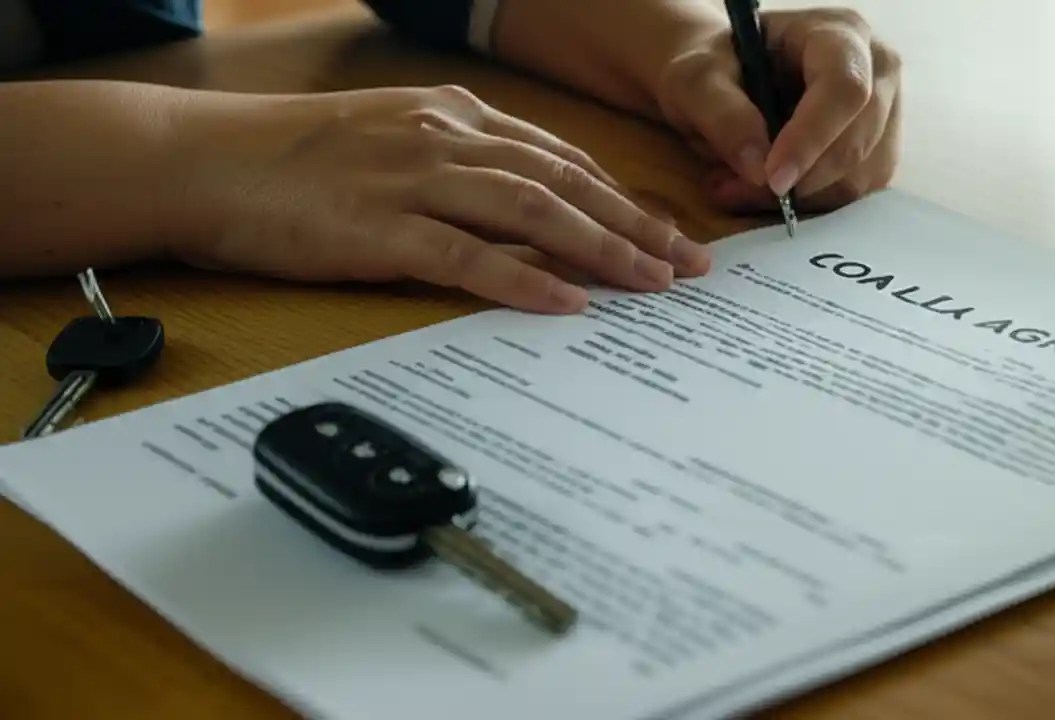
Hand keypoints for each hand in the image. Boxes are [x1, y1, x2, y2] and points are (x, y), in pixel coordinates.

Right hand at [167, 86, 710, 313]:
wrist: (204, 160)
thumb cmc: (294, 158)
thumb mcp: (392, 140)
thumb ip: (460, 165)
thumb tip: (523, 208)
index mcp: (453, 117)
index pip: (560, 159)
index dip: (622, 198)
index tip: (667, 233)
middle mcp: (445, 139)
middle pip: (565, 182)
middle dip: (636, 225)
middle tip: (690, 266)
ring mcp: (412, 181)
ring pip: (532, 211)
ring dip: (602, 249)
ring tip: (652, 284)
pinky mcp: (377, 229)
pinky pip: (467, 256)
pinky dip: (524, 279)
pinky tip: (568, 303)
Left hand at [653, 8, 901, 214]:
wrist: (725, 80)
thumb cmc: (714, 68)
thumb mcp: (697, 78)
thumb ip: (722, 115)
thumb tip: (759, 169)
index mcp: (838, 33)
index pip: (845, 87)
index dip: (813, 137)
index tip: (772, 178)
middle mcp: (875, 70)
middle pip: (860, 139)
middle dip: (801, 179)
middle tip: (734, 189)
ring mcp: (883, 115)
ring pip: (859, 176)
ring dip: (800, 198)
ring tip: (738, 187)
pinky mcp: (874, 155)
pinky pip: (853, 196)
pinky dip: (807, 206)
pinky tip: (766, 192)